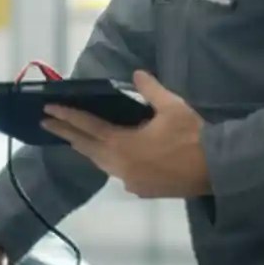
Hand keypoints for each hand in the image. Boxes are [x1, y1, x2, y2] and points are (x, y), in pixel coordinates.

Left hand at [41, 70, 210, 197]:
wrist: (217, 169)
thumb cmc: (192, 136)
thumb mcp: (172, 106)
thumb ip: (150, 89)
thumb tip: (137, 74)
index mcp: (122, 144)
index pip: (87, 127)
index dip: (67, 117)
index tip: (47, 111)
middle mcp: (120, 166)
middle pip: (87, 148)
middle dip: (67, 134)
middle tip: (47, 124)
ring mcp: (130, 181)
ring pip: (101, 163)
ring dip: (86, 149)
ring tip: (73, 138)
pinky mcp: (142, 190)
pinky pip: (118, 174)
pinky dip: (108, 162)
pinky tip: (110, 156)